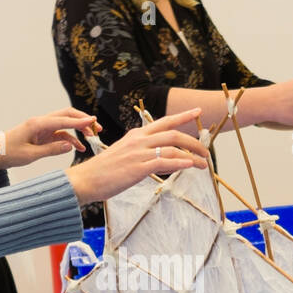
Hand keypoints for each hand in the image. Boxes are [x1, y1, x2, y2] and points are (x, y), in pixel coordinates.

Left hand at [0, 109, 97, 172]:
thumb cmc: (8, 152)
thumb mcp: (30, 155)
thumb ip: (51, 150)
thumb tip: (71, 146)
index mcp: (37, 124)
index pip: (63, 120)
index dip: (80, 121)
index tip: (94, 121)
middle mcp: (41, 122)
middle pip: (66, 115)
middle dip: (83, 120)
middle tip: (97, 128)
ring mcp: (43, 128)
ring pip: (66, 124)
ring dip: (79, 129)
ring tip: (92, 137)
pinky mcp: (43, 135)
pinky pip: (61, 134)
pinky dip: (71, 139)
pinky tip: (79, 147)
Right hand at [66, 109, 208, 204]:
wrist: (86, 180)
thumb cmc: (104, 171)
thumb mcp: (123, 153)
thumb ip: (140, 150)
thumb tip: (156, 155)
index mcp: (136, 135)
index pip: (164, 122)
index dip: (183, 116)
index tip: (197, 112)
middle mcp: (139, 140)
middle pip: (174, 134)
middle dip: (194, 141)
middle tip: (206, 150)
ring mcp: (139, 153)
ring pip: (172, 148)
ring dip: (192, 156)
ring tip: (202, 164)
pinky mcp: (138, 168)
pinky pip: (164, 162)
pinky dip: (180, 163)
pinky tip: (190, 165)